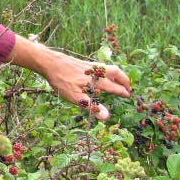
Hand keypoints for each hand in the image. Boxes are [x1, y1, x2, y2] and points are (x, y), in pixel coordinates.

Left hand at [8, 35, 130, 119]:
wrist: (50, 62)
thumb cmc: (61, 80)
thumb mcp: (75, 97)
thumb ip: (91, 106)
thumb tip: (106, 116)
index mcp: (96, 81)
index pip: (114, 87)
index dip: (121, 92)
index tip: (128, 96)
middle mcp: (96, 72)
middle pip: (116, 73)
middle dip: (124, 80)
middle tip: (128, 87)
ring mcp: (90, 66)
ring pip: (109, 68)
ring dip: (118, 74)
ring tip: (119, 80)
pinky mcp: (83, 62)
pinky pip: (101, 66)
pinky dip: (108, 70)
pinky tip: (101, 74)